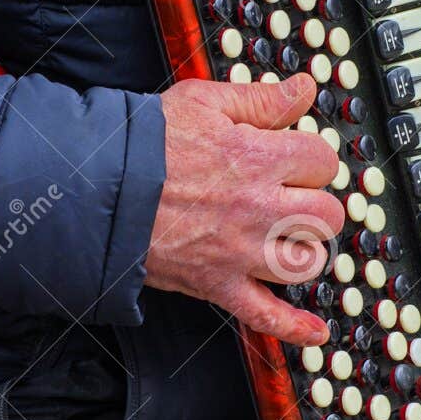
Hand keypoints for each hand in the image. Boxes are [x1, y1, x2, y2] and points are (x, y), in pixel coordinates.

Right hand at [145, 74, 341, 346]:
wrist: (94, 189)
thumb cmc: (143, 144)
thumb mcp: (203, 101)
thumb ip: (261, 99)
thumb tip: (304, 89)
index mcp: (259, 159)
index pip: (323, 161)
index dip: (312, 158)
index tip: (296, 159)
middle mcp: (259, 209)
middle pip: (326, 214)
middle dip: (315, 203)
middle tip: (294, 198)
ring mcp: (241, 251)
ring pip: (308, 261)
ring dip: (305, 250)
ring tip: (289, 239)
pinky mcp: (219, 284)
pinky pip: (265, 315)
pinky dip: (293, 327)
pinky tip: (314, 330)